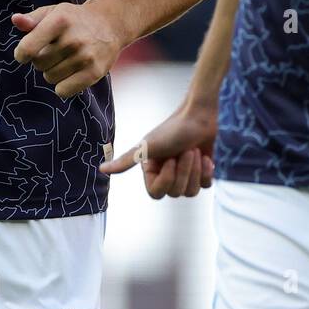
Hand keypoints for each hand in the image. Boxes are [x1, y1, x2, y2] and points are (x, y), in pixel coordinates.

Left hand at [11, 2, 122, 97]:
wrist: (110, 24)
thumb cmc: (74, 20)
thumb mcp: (53, 12)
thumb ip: (32, 19)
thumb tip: (16, 20)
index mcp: (60, 21)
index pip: (28, 48)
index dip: (21, 54)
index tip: (25, 54)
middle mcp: (73, 39)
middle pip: (38, 65)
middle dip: (42, 59)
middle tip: (55, 50)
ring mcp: (85, 57)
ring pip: (50, 78)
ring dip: (53, 71)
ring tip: (66, 59)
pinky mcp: (94, 73)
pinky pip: (63, 91)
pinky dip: (64, 85)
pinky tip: (72, 72)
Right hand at [100, 101, 217, 199]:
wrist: (199, 114)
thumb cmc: (172, 129)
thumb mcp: (147, 146)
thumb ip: (125, 160)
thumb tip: (101, 169)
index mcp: (152, 170)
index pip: (157, 193)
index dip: (167, 180)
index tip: (171, 160)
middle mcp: (166, 174)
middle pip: (176, 193)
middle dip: (184, 171)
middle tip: (186, 151)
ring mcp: (185, 173)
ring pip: (191, 192)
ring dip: (196, 170)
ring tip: (195, 151)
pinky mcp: (201, 171)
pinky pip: (206, 186)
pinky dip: (207, 171)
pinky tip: (206, 157)